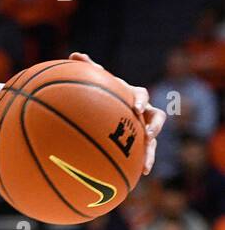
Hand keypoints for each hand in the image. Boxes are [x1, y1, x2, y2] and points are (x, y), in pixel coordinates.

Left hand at [69, 52, 165, 174]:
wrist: (106, 111)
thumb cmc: (101, 94)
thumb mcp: (95, 83)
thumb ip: (88, 69)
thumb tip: (74, 54)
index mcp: (131, 96)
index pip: (140, 95)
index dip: (139, 100)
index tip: (134, 107)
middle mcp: (142, 112)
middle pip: (156, 116)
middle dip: (154, 125)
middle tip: (148, 134)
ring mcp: (143, 128)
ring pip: (154, 139)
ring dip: (151, 151)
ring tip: (146, 164)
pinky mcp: (141, 144)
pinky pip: (145, 153)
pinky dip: (145, 162)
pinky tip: (141, 175)